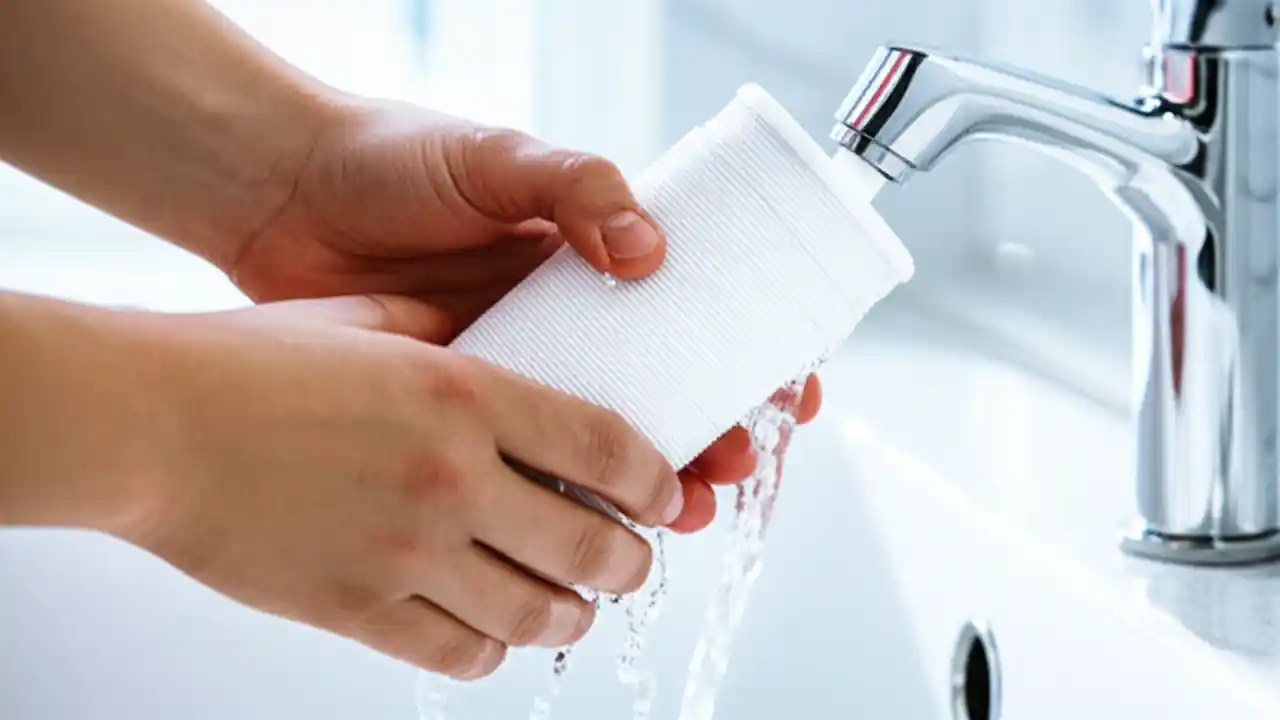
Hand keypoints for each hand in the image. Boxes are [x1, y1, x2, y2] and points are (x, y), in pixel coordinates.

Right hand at [127, 295, 695, 678]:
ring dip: (574, 615)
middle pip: (590, 545)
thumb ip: (456, 345)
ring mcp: (405, 554)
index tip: (667, 492)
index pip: (606, 446)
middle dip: (631, 561)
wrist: (150, 423)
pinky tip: (493, 633)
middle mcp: (451, 479)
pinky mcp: (356, 611)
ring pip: (536, 614)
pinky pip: (459, 655)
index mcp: (465, 394)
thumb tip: (517, 366)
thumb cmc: (252, 362)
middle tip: (632, 560)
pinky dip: (494, 649)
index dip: (657, 479)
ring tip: (575, 606)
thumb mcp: (371, 324)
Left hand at [226, 99, 821, 530]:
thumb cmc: (385, 158)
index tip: (792, 389)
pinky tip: (587, 525)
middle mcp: (559, 322)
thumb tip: (650, 250)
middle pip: (663, 389)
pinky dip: (565, 497)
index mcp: (584, 260)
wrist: (274, 196)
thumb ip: (573, 187)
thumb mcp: (492, 158)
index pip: (694, 310)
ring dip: (653, 478)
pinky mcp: (459, 414)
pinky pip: (526, 465)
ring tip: (682, 513)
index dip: (752, 352)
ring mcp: (512, 372)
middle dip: (713, 433)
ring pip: (603, 441)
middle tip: (735, 467)